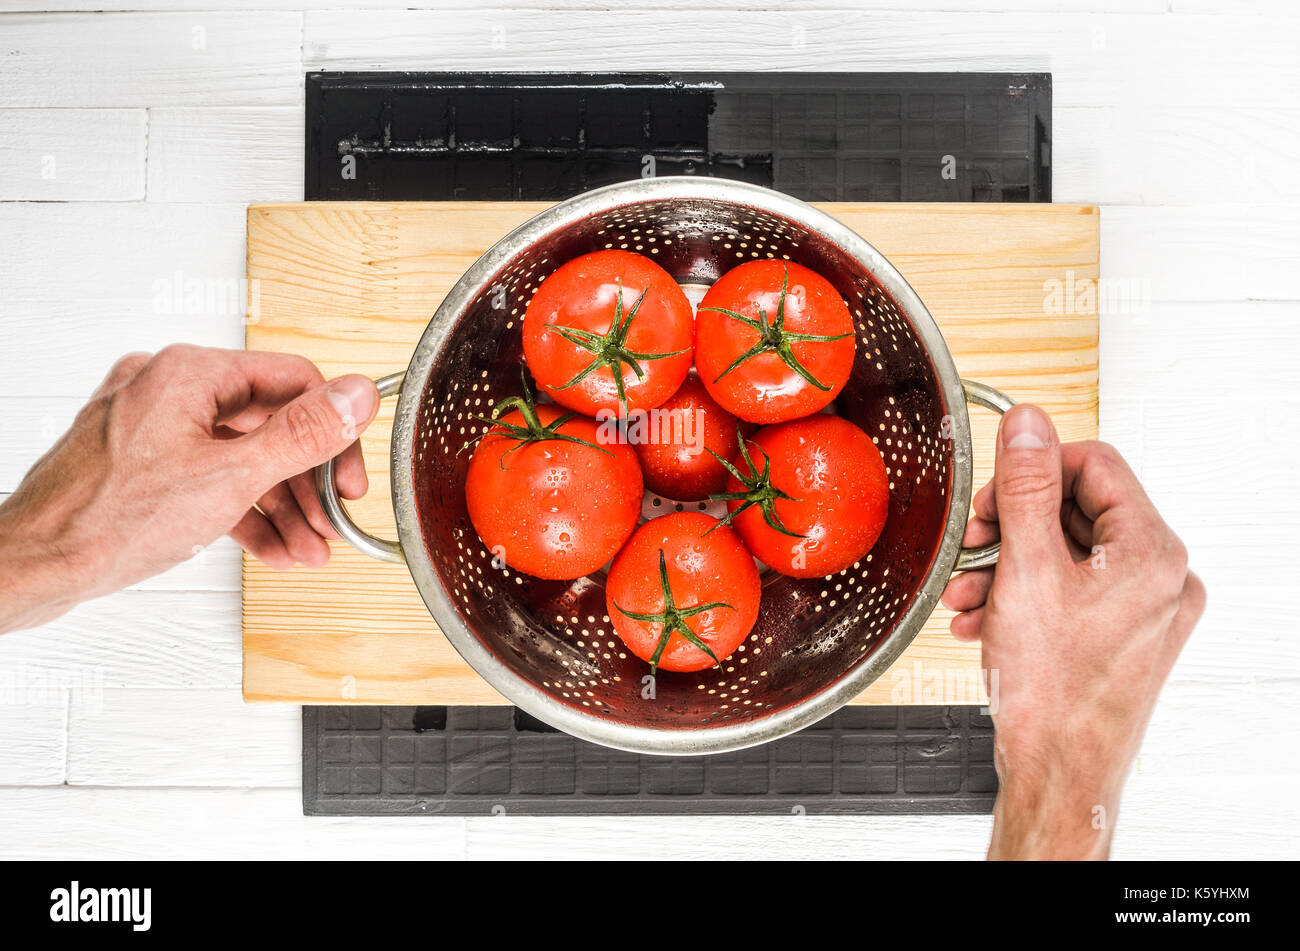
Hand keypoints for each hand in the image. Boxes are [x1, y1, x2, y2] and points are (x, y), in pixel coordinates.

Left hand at [0, 345, 379, 633]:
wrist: (33, 566)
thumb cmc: (108, 521)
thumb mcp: (230, 478)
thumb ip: (302, 435)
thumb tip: (356, 396)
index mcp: (188, 373)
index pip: (293, 381)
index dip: (333, 434)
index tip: (349, 479)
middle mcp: (166, 388)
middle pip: (267, 422)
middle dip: (305, 483)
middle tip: (330, 522)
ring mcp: (149, 425)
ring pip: (239, 455)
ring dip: (279, 504)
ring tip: (305, 547)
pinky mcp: (138, 461)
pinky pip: (207, 475)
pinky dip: (240, 508)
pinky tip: (268, 546)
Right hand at [940, 404, 1204, 859]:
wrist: (1059, 773)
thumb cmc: (1053, 691)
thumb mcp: (1026, 569)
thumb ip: (1025, 487)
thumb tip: (1027, 424)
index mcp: (1153, 552)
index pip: (1094, 464)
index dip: (1034, 469)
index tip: (993, 489)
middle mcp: (1161, 579)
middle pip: (1078, 511)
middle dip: (1011, 526)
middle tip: (974, 542)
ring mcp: (1144, 612)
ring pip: (1069, 555)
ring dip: (1008, 565)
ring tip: (969, 590)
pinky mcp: (1122, 639)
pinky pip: (1071, 593)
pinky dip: (1025, 596)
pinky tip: (985, 616)